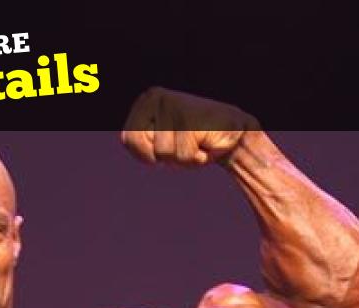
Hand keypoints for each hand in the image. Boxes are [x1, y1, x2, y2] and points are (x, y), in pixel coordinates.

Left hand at [122, 86, 259, 166]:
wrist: (233, 133)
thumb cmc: (195, 141)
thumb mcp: (162, 140)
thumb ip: (142, 140)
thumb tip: (125, 139)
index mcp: (146, 101)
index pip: (127, 140)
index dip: (146, 154)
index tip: (165, 147)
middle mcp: (156, 98)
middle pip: (141, 147)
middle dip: (161, 157)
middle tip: (180, 144)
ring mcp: (172, 107)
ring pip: (162, 154)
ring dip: (181, 158)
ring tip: (196, 142)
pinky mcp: (188, 120)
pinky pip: (182, 155)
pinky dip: (195, 157)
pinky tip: (205, 143)